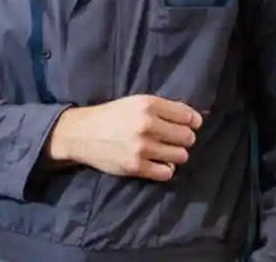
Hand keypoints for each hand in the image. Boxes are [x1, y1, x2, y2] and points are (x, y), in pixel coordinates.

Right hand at [45, 95, 202, 181]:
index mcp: (147, 105)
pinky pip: (167, 172)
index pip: (187, 116)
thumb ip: (163, 108)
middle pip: (187, 137)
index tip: (191, 125)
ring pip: (181, 155)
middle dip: (184, 139)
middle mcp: (146, 124)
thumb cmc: (112, 116)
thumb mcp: (135, 102)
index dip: (193, 122)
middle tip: (174, 140)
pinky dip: (166, 168)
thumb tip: (194, 119)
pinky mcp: (136, 166)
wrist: (82, 133)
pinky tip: (158, 162)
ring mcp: (141, 147)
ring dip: (176, 155)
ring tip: (165, 151)